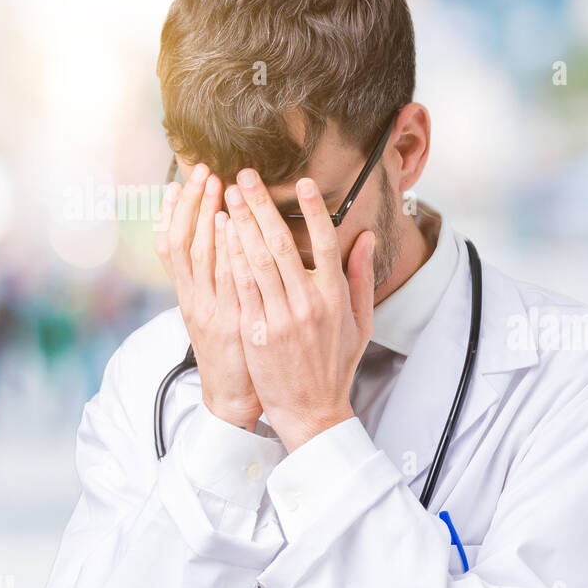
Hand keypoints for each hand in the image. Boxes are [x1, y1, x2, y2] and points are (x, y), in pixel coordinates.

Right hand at [155, 164, 262, 432]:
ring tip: (215, 185)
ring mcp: (211, 311)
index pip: (172, 246)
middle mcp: (194, 300)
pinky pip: (227, 281)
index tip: (181, 181)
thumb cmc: (234, 355)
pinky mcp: (231, 323)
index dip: (175, 213)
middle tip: (201, 171)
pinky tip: (228, 226)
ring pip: (201, 257)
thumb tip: (221, 245)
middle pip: (184, 243)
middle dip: (193, 205)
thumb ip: (216, 282)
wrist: (236, 400)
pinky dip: (225, 251)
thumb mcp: (215, 317)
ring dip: (207, 217)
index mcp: (190, 297)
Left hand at [222, 168, 375, 451]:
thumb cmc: (336, 365)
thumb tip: (366, 238)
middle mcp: (309, 303)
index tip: (302, 182)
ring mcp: (282, 318)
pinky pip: (242, 287)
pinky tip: (221, 234)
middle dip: (261, 206)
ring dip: (240, 224)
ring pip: (258, 260)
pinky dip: (231, 257)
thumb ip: (360, 277)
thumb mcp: (360, 322)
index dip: (314, 210)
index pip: (326, 243)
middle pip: (283, 244)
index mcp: (336, 297)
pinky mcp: (257, 332)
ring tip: (227, 197)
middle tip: (244, 177)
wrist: (312, 409)